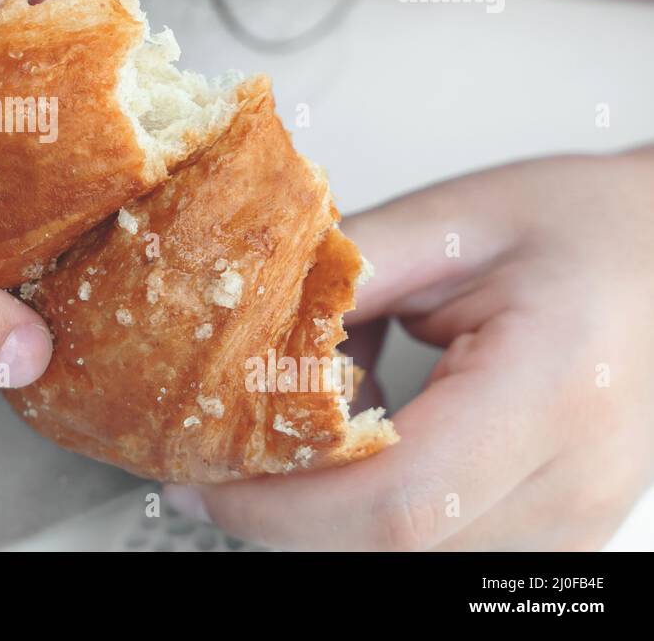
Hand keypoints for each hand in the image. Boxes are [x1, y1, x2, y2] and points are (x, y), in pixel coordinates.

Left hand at [165, 150, 653, 548]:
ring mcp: (575, 522)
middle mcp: (577, 479)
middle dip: (284, 513)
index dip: (283, 507)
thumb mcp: (451, 223)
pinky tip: (360, 447)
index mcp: (554, 388)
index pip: (397, 502)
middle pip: (390, 550)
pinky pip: (435, 551)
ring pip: (405, 565)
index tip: (208, 475)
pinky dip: (371, 512)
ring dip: (325, 515)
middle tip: (222, 451)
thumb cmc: (580, 226)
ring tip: (307, 428)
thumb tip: (240, 331)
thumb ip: (341, 276)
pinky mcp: (558, 533)